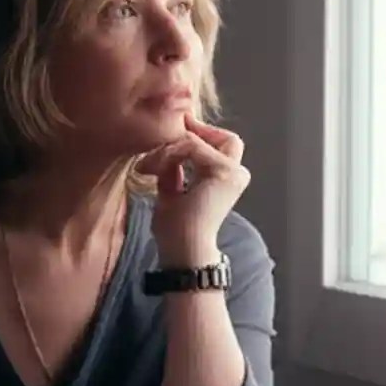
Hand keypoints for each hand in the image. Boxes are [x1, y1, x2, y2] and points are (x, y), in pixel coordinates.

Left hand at [135, 113, 247, 266]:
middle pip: (223, 136)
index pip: (219, 143)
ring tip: (149, 166)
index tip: (163, 144)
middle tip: (162, 145)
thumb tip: (167, 145)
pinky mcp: (224, 172)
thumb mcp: (172, 190)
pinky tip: (153, 168)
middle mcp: (236, 174)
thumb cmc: (176, 229)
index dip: (196, 136)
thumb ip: (173, 167)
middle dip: (192, 134)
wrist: (182, 250)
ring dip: (169, 148)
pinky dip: (169, 153)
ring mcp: (233, 172)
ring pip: (199, 139)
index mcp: (227, 179)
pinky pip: (192, 146)